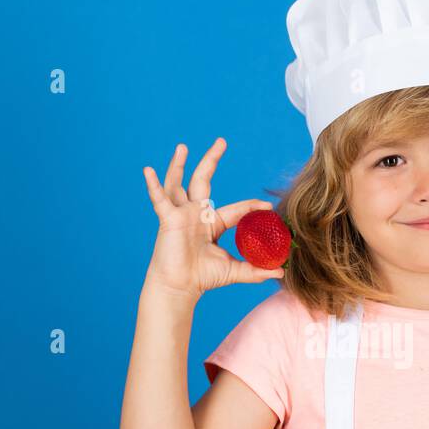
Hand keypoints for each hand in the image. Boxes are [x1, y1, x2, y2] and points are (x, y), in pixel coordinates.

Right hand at [142, 137, 283, 301]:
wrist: (179, 287)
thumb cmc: (202, 278)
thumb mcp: (233, 271)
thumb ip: (255, 271)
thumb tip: (281, 272)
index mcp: (213, 222)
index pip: (236, 208)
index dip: (252, 206)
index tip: (268, 207)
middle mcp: (196, 213)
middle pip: (203, 180)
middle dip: (212, 160)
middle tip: (222, 141)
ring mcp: (181, 214)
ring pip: (178, 183)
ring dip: (178, 165)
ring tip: (182, 146)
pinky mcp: (168, 219)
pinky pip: (159, 199)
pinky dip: (153, 185)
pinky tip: (148, 170)